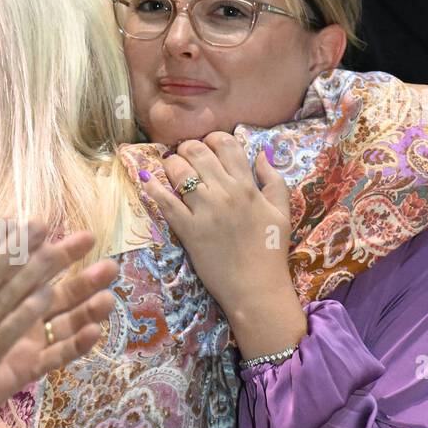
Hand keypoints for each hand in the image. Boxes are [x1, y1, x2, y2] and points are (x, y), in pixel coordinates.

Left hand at [142, 132, 306, 358]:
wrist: (256, 288)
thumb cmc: (270, 251)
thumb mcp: (281, 212)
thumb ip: (274, 180)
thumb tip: (261, 155)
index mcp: (248, 186)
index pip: (226, 145)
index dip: (212, 139)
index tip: (206, 146)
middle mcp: (225, 192)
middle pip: (197, 152)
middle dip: (186, 148)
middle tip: (182, 156)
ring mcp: (205, 210)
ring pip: (179, 171)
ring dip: (170, 164)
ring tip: (168, 168)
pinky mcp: (188, 229)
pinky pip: (165, 202)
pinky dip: (152, 188)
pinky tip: (146, 179)